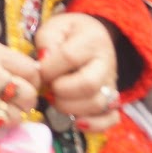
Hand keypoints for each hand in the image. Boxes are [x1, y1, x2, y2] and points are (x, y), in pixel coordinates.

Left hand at [35, 12, 120, 132]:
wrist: (94, 36)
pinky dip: (95, 125)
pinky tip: (77, 122)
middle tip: (49, 87)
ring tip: (57, 99)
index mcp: (92, 41)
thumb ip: (46, 41)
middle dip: (61, 91)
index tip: (39, 72)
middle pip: (88, 85)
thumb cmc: (69, 33)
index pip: (69, 57)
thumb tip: (44, 63)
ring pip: (98, 104)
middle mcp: (106, 63)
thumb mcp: (55, 27)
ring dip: (71, 108)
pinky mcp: (112, 100)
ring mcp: (111, 84)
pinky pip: (111, 118)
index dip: (49, 69)